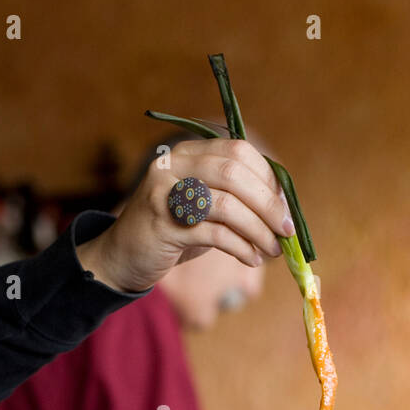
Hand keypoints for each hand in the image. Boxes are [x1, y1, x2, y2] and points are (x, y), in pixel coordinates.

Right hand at [77, 139, 294, 293]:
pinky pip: (214, 233)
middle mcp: (174, 166)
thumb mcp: (204, 208)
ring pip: (226, 204)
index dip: (268, 179)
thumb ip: (236, 199)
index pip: (238, 152)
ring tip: (272, 250)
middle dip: (268, 204)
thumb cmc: (172, 232)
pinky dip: (240, 247)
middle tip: (286, 230)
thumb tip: (283, 210)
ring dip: (258, 230)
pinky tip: (251, 258)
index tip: (285, 208)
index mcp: (188, 153)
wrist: (122, 257)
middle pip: (234, 173)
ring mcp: (164, 193)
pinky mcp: (161, 224)